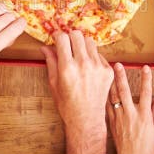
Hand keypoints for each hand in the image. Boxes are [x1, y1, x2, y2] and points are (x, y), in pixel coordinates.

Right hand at [41, 31, 113, 153]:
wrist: (86, 119)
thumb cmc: (67, 104)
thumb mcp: (54, 83)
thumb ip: (51, 62)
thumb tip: (45, 47)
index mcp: (67, 67)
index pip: (62, 38)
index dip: (57, 35)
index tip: (56, 37)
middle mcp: (84, 64)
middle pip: (77, 35)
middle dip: (70, 37)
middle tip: (67, 44)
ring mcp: (98, 67)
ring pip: (90, 41)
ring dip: (82, 44)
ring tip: (77, 54)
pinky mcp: (108, 71)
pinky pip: (99, 54)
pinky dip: (92, 56)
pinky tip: (87, 67)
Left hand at [107, 63, 153, 153]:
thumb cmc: (147, 148)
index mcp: (144, 116)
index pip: (147, 93)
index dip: (146, 79)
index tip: (145, 67)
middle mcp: (131, 115)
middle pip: (125, 92)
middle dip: (121, 77)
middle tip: (118, 64)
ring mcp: (120, 119)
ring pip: (114, 97)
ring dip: (111, 83)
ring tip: (107, 71)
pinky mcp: (112, 123)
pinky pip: (107, 106)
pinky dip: (105, 96)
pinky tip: (102, 88)